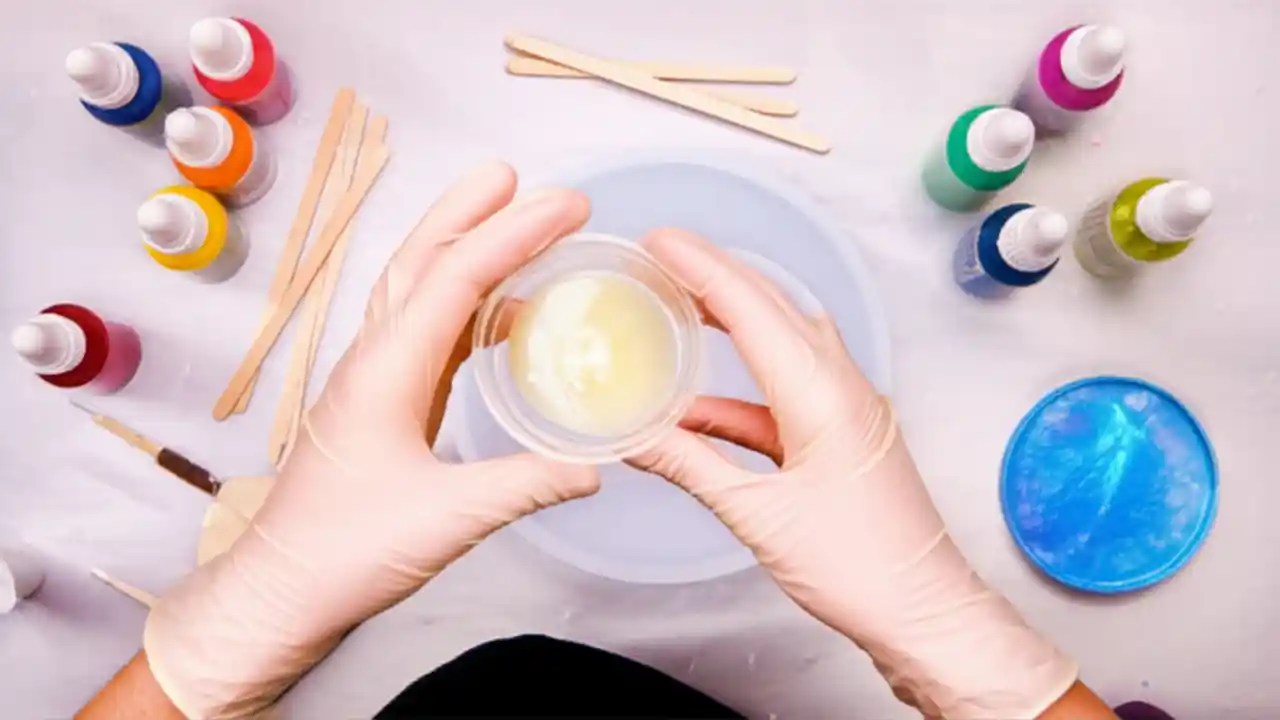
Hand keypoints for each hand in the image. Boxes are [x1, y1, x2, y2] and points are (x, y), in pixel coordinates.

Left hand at [143, 163, 600, 717]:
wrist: (280, 589)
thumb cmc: (344, 554)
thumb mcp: (445, 522)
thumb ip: (523, 487)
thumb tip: (593, 468)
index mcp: (386, 371)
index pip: (455, 279)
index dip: (513, 235)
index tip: (566, 206)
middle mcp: (374, 358)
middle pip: (422, 259)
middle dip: (471, 210)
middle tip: (520, 175)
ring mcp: (374, 376)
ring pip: (417, 287)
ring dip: (462, 245)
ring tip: (513, 220)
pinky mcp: (382, 399)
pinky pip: (427, 328)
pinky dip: (467, 302)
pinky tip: (503, 316)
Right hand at [631, 229, 1077, 719]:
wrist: (925, 613)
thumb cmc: (860, 568)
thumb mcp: (759, 517)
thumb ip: (690, 467)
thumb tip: (633, 437)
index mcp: (822, 393)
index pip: (751, 308)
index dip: (701, 268)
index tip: (659, 240)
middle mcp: (840, 386)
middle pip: (771, 310)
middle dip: (715, 277)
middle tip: (661, 257)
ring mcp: (846, 410)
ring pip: (781, 346)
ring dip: (731, 323)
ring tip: (677, 307)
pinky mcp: (842, 437)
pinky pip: (784, 395)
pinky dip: (739, 393)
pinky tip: (696, 407)